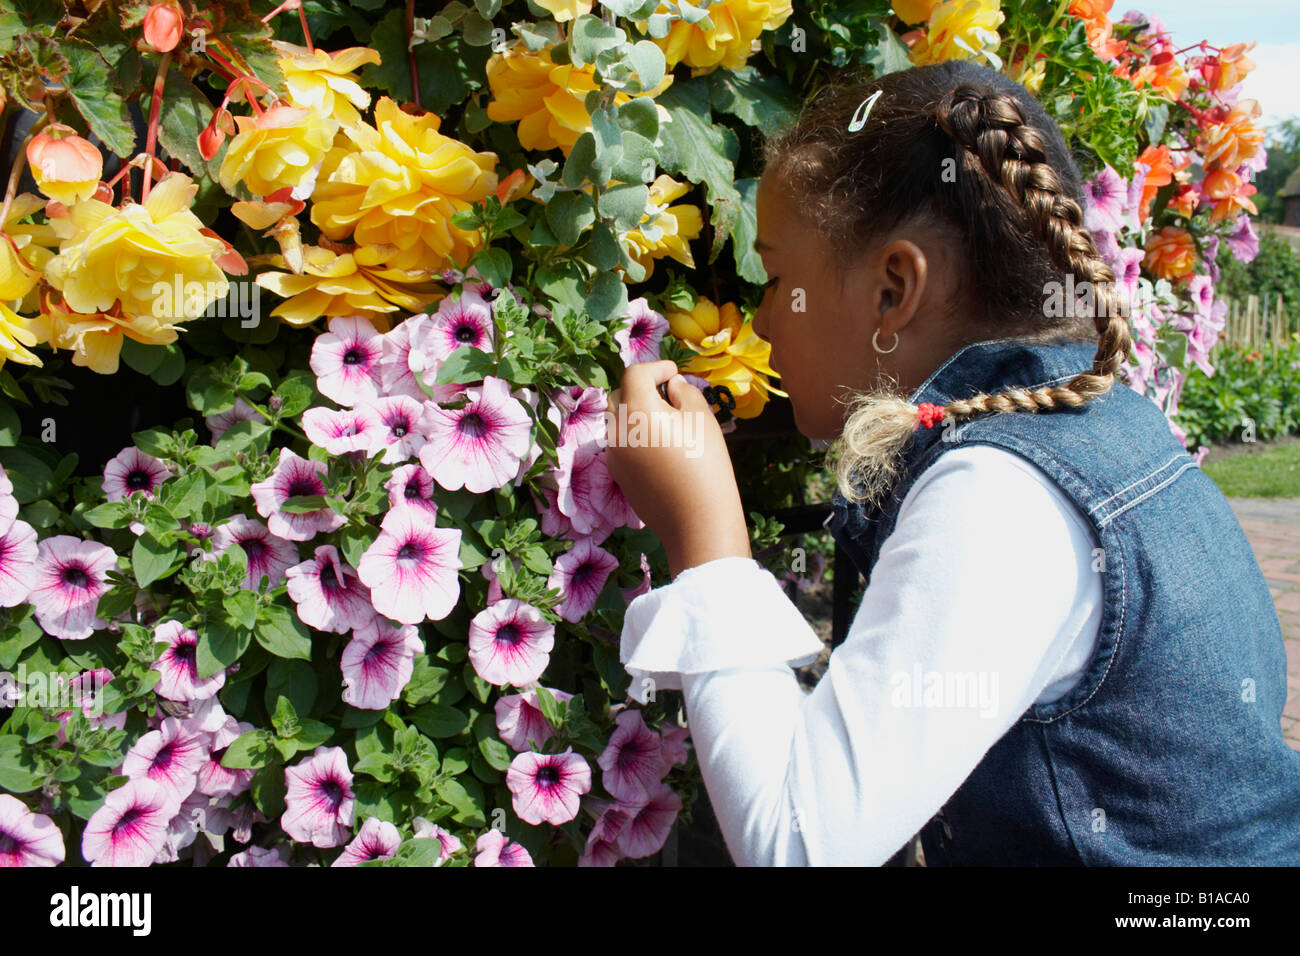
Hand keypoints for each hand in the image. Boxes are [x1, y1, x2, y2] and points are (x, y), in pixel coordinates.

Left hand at [605, 360, 751, 579]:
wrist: (697, 519)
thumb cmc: (705, 464)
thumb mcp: (702, 418)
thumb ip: (684, 392)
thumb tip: (670, 385)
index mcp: (636, 409)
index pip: (635, 373)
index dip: (656, 367)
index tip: (673, 371)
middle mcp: (616, 429)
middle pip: (620, 394)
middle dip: (641, 388)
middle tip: (668, 394)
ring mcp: (613, 454)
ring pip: (617, 420)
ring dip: (635, 413)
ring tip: (665, 421)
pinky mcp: (617, 474)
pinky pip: (619, 444)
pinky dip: (633, 436)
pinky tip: (659, 448)